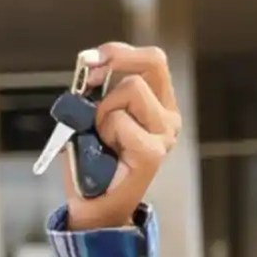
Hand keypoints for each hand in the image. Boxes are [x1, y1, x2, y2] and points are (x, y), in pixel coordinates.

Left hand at [63, 42, 181, 230]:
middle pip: (151, 62)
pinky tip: (106, 151)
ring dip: (104, 108)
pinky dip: (104, 131)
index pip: (152, 59)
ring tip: (101, 135)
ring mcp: (164, 134)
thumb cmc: (91, 161)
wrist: (93, 205)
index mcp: (157, 104)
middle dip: (114, 66)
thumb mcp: (90, 116)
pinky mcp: (153, 151)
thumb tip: (89, 67)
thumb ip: (95, 92)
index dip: (118, 52)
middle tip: (91, 85)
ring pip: (130, 89)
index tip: (91, 61)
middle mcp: (167, 116)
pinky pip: (120, 121)